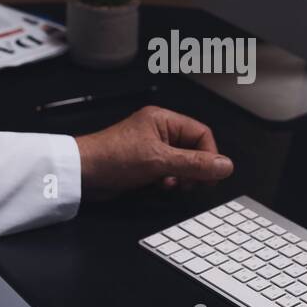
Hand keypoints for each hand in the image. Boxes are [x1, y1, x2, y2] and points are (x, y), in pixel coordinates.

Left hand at [74, 106, 234, 199]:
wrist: (82, 174)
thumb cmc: (111, 157)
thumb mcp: (160, 161)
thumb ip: (195, 164)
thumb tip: (224, 166)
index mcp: (164, 120)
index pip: (202, 134)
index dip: (210, 155)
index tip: (211, 174)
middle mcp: (160, 132)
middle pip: (194, 151)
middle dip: (194, 169)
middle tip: (191, 183)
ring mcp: (152, 149)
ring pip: (182, 165)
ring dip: (180, 178)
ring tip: (170, 184)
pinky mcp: (145, 165)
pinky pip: (168, 174)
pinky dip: (168, 183)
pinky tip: (159, 187)